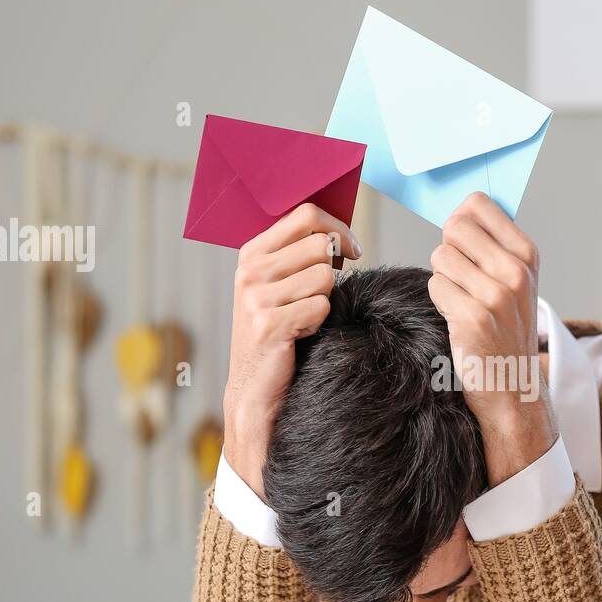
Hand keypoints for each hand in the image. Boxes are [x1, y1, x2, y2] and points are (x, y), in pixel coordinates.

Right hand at [223, 204, 361, 498]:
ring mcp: (256, 297)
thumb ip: (299, 253)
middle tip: (328, 292)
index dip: (338, 227)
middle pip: (321, 245)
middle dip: (336, 268)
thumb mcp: (279, 285)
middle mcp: (250, 270)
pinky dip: (320, 321)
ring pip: (324, 277)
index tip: (351, 249)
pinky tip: (301, 334)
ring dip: (325, 299)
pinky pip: (320, 307)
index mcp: (252, 252)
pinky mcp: (268, 323)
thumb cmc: (275, 332)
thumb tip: (340, 230)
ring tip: (305, 317)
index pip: (306, 215)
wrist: (254, 386)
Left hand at [428, 192, 558, 486]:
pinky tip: (459, 319)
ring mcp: (495, 295)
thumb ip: (495, 245)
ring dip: (444, 279)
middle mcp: (514, 271)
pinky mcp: (472, 317)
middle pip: (454, 228)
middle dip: (449, 250)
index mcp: (527, 255)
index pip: (478, 205)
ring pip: (441, 258)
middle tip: (463, 279)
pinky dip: (441, 301)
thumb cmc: (507, 330)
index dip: (461, 222)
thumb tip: (461, 211)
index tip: (465, 244)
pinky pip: (436, 287)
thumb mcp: (516, 282)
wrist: (514, 387)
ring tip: (464, 301)